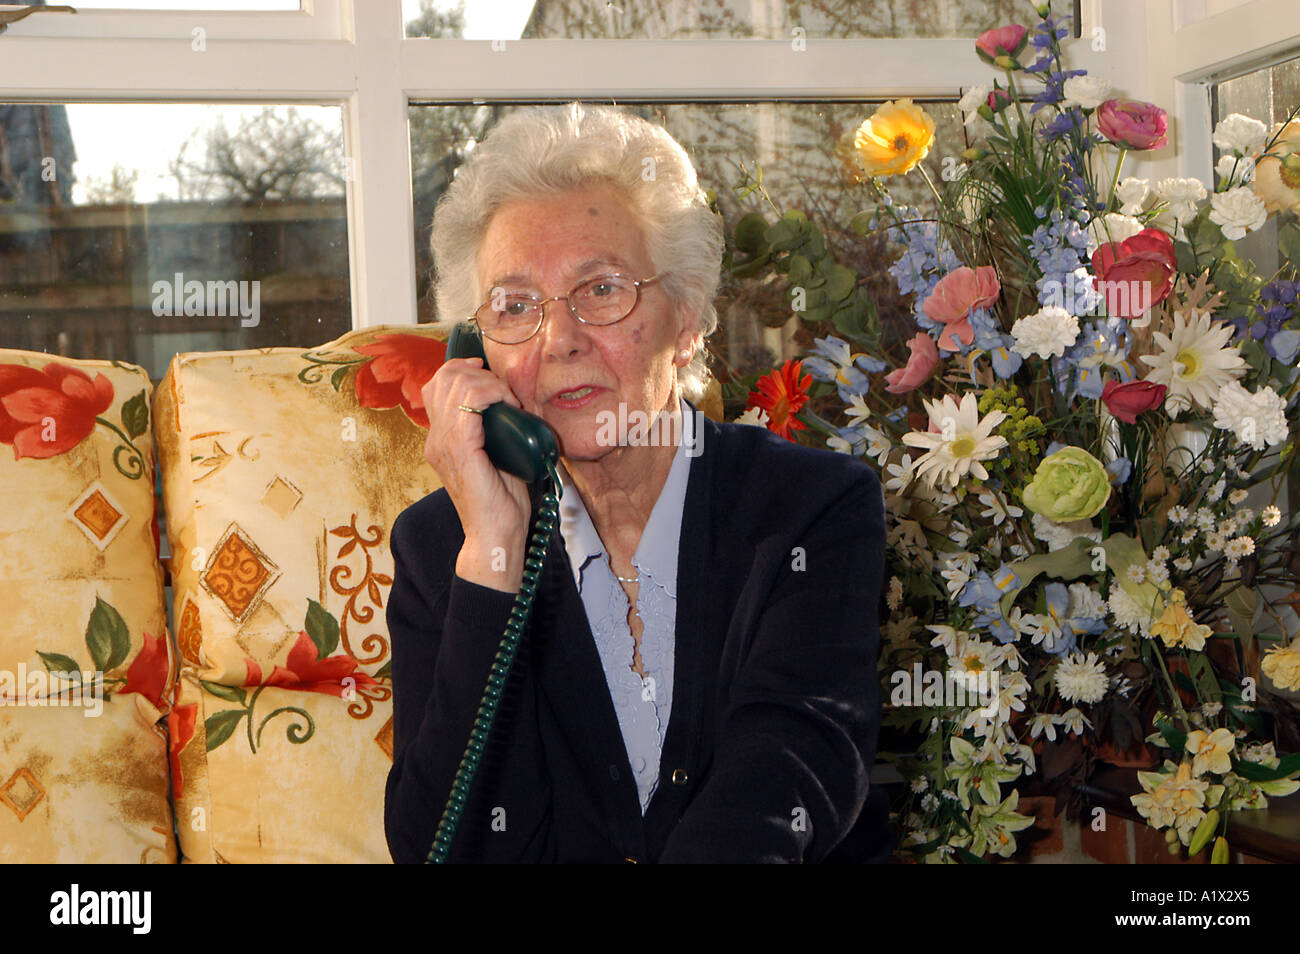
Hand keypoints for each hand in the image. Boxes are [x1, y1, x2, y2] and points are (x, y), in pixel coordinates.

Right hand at [421, 357, 530, 590]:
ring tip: (510, 401)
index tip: (490, 375)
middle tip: (505, 393)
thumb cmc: (500, 502)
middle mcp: (436, 438)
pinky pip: (471, 403)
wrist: (495, 535)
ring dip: (491, 383)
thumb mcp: (494, 457)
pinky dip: (493, 394)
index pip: (436, 385)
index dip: (462, 369)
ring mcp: (444, 443)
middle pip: (444, 377)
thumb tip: (512, 408)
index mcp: (440, 439)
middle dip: (480, 374)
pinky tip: (509, 405)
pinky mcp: (460, 449)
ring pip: (459, 384)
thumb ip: (493, 433)